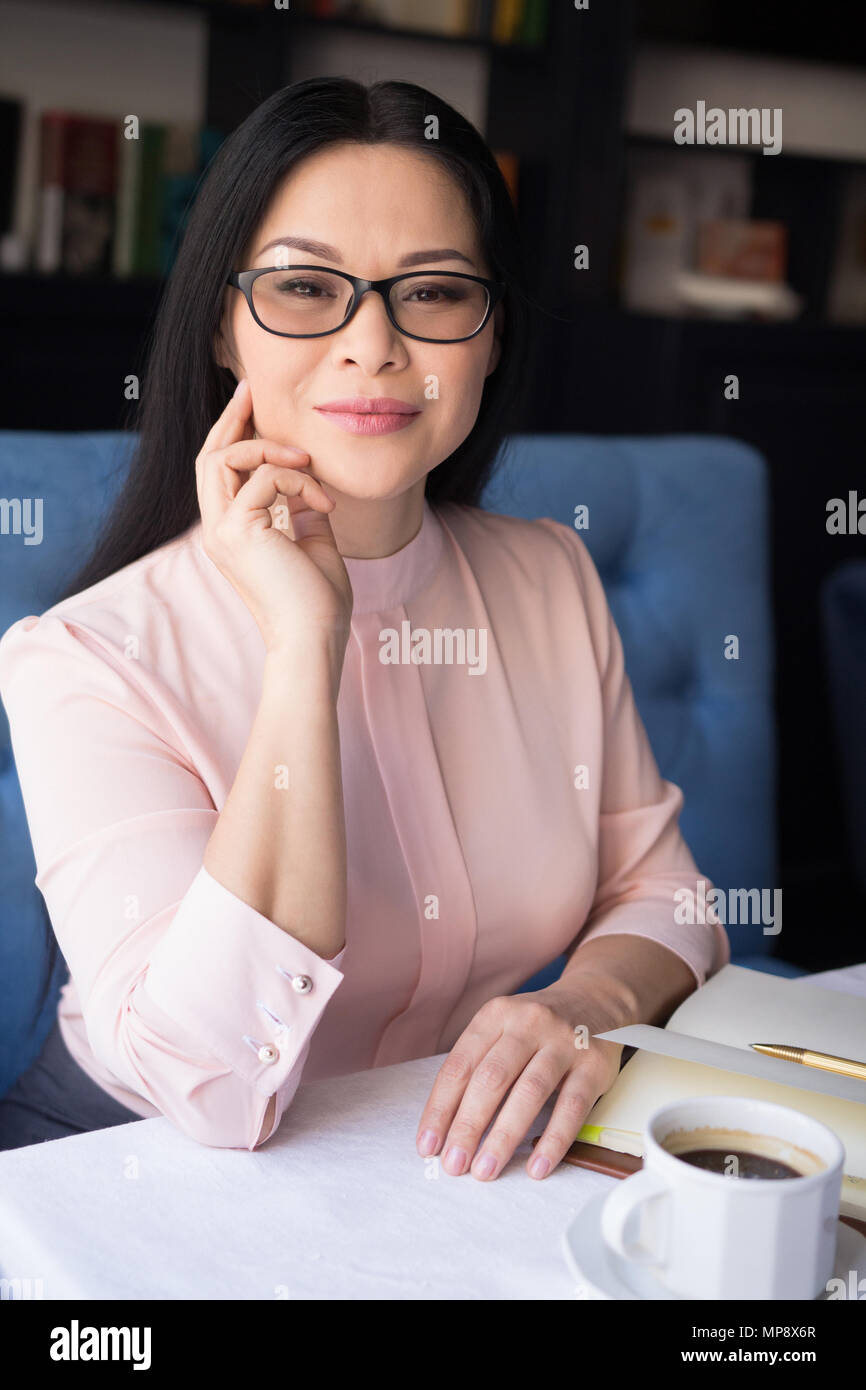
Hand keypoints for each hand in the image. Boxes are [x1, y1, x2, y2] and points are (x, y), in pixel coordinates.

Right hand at [195, 378, 352, 654]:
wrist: (313, 639)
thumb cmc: (318, 604)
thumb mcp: (315, 546)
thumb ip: (305, 514)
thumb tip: (310, 488)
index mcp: (232, 534)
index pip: (220, 473)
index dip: (232, 435)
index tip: (250, 403)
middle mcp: (218, 530)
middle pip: (210, 457)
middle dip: (230, 419)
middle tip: (251, 388)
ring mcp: (222, 531)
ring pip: (224, 459)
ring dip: (270, 449)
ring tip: (308, 462)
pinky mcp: (238, 532)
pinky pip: (263, 480)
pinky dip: (297, 480)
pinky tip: (324, 505)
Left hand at [415, 985, 625, 1181]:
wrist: (597, 999)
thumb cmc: (537, 1028)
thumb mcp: (502, 1029)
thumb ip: (478, 1067)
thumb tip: (446, 1128)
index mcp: (495, 1015)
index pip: (459, 1066)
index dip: (440, 1109)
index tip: (428, 1146)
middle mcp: (528, 1022)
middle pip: (490, 1079)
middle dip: (467, 1127)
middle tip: (454, 1165)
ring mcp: (564, 1042)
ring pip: (529, 1092)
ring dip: (504, 1137)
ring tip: (486, 1170)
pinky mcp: (594, 1064)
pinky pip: (572, 1107)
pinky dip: (553, 1140)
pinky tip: (537, 1167)